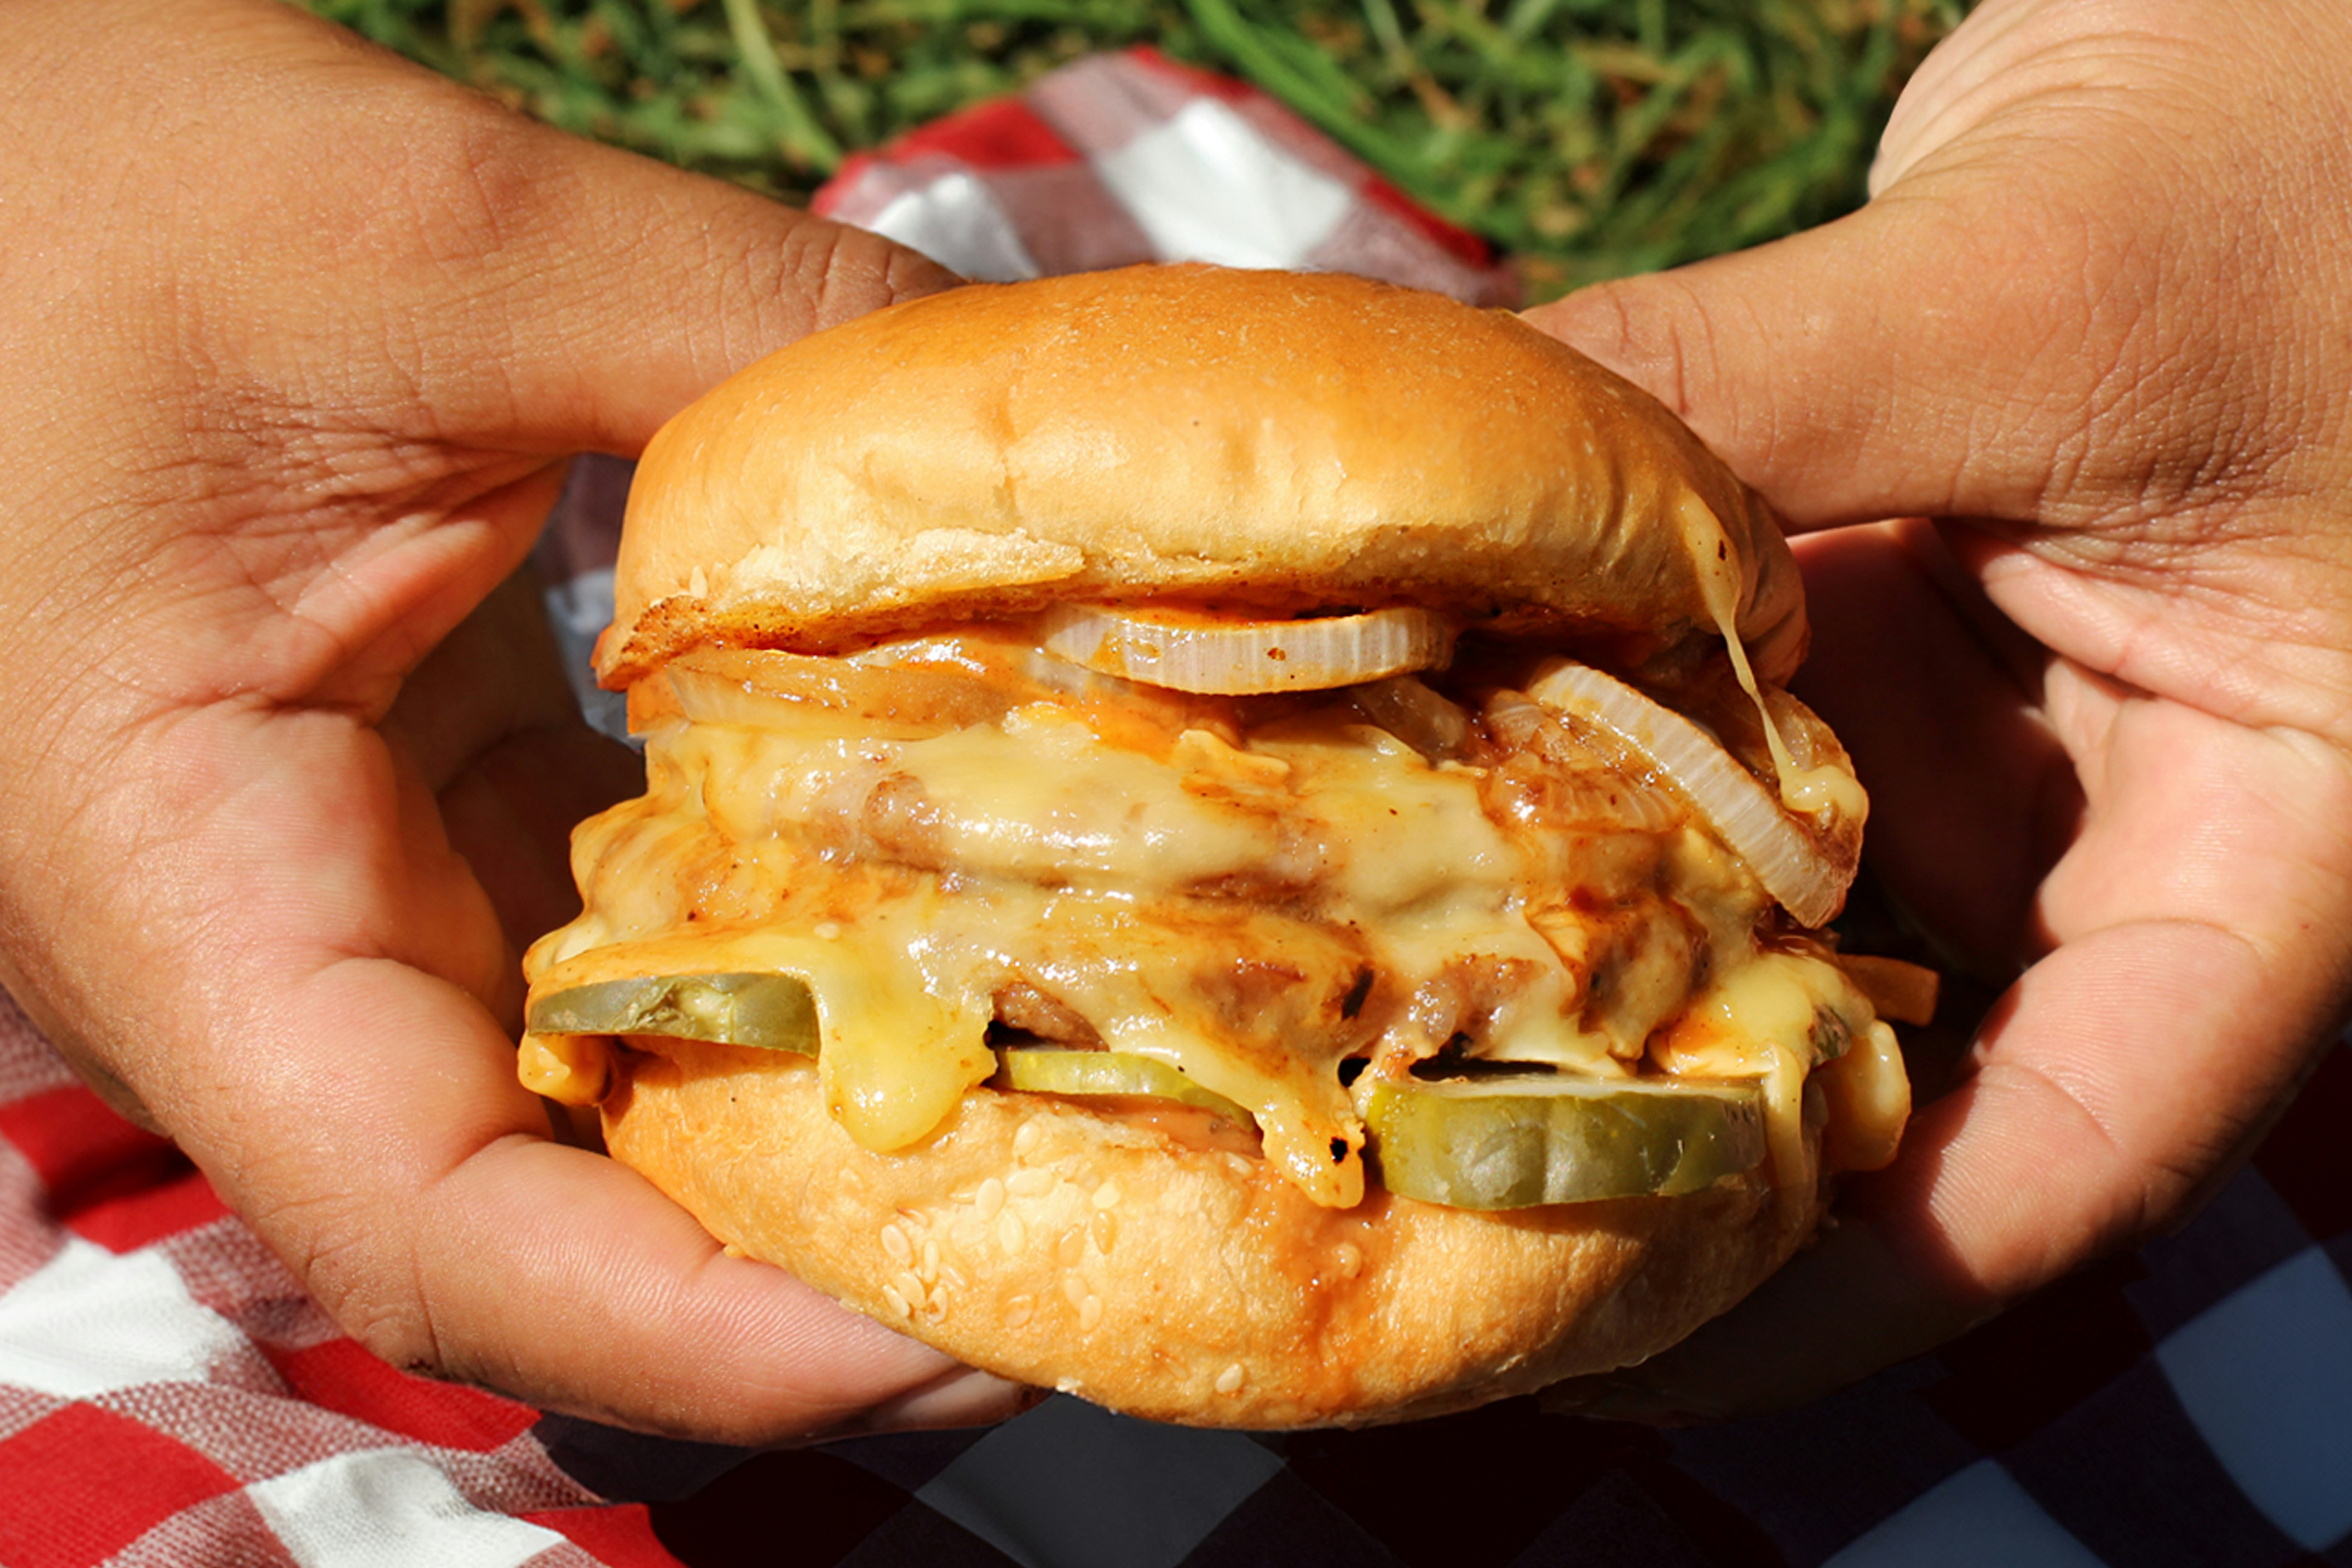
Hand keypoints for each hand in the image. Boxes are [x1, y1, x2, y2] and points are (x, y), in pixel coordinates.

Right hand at [0, 0, 1024, 1441]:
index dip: (709, 1336)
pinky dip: (761, 948)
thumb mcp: (430, 241)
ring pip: (581, 1086)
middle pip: (544, 1209)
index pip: (436, 1230)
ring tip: (1062, 1090)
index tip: (964, 1336)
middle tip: (1098, 1222)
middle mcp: (253, 940)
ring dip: (809, 1106)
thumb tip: (1020, 419)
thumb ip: (743, 327)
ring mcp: (326, 880)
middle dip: (810, 1259)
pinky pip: (589, 941)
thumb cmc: (73, 179)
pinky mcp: (396, 796)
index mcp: (178, 888)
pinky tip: (930, 904)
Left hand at [1525, 0, 2351, 1415]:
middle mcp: (2110, 826)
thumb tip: (1446, 471)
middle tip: (1423, 1178)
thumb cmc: (2311, 140)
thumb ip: (1752, 402)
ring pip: (1772, 903)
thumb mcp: (2046, 296)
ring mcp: (1979, 727)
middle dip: (1671, 1129)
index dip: (1837, 1281)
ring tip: (1368, 1006)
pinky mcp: (1870, 624)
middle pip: (1892, 1071)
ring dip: (1585, 931)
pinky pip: (1707, 732)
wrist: (2305, 14)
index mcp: (2264, 859)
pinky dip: (1571, 743)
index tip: (1607, 1330)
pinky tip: (1409, 769)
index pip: (2068, 1164)